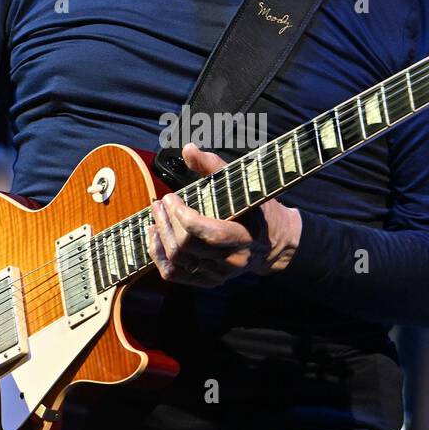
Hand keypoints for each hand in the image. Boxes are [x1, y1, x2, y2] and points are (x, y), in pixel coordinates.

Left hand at [148, 142, 301, 286]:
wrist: (274, 244)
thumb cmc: (258, 210)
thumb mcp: (244, 185)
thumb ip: (214, 167)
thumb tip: (188, 149)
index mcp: (244, 236)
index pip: (210, 234)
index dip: (184, 217)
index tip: (172, 198)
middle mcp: (231, 260)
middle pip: (188, 246)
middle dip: (167, 222)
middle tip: (160, 203)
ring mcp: (218, 274)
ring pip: (178, 260)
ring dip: (160, 236)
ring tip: (155, 214)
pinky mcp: (207, 281)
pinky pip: (174, 274)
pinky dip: (158, 255)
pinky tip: (154, 236)